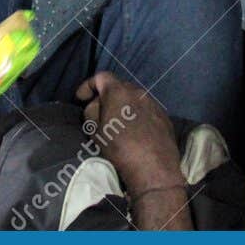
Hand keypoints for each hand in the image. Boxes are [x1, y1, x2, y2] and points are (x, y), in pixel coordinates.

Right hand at [75, 73, 181, 192]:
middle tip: (98, 113)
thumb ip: (91, 111)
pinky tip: (135, 131)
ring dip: (123, 106)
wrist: (154, 167)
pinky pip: (145, 110)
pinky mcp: (164, 116)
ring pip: (133, 98)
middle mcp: (138, 91)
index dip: (88, 86)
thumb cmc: (120, 148)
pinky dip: (136, 115)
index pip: (101, 77)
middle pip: (118, 87)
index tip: (81, 98)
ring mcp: (153, 103)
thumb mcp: (96, 131)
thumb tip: (95, 104)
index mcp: (118, 91)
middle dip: (105, 96)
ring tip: (117, 123)